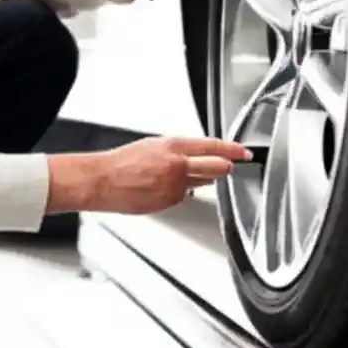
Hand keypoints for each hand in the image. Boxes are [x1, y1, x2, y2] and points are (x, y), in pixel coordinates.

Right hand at [45, 136, 250, 215]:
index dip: (232, 149)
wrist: (103, 181)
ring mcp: (175, 187)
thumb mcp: (154, 145)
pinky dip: (179, 192)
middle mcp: (178, 167)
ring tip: (178, 174)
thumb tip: (196, 155)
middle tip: (231, 166)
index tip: (243, 152)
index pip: (212, 147)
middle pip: (217, 168)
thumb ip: (178, 151)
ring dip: (200, 179)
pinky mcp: (169, 203)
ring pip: (200, 184)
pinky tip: (162, 187)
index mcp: (174, 147)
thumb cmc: (123, 162)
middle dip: (226, 167)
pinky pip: (182, 196)